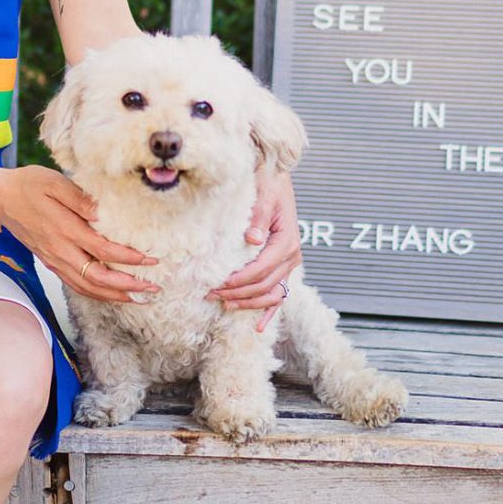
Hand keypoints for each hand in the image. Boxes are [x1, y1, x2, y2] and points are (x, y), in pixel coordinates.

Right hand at [0, 165, 160, 303]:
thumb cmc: (27, 186)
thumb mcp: (54, 182)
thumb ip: (80, 198)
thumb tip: (103, 213)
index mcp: (65, 229)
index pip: (104, 251)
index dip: (129, 259)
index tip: (151, 260)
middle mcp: (60, 250)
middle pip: (99, 279)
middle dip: (128, 287)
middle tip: (151, 289)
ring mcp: (54, 260)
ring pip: (87, 288)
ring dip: (114, 296)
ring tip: (137, 299)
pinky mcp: (50, 262)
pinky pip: (76, 285)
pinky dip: (95, 293)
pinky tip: (110, 294)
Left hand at [210, 164, 300, 332]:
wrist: (275, 177)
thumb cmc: (268, 183)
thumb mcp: (263, 195)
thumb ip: (258, 217)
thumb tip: (253, 239)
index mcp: (287, 241)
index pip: (262, 269)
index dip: (240, 280)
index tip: (218, 285)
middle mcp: (291, 256)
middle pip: (264, 285)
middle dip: (237, 293)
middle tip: (211, 294)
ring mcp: (289, 263)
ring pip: (271, 294)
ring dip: (248, 303)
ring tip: (224, 305)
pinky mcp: (282, 265)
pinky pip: (279, 293)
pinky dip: (269, 311)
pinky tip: (257, 326)